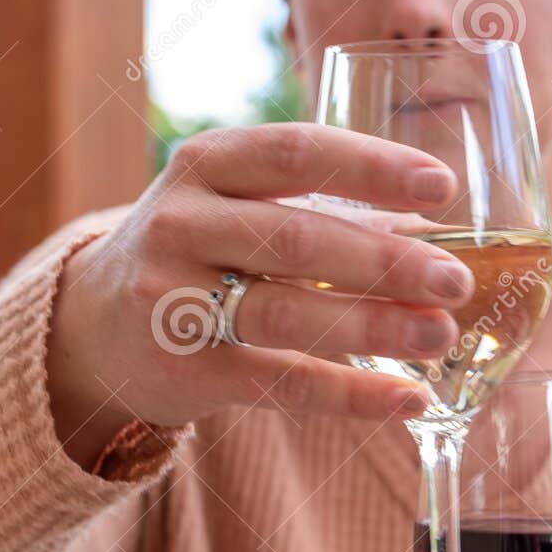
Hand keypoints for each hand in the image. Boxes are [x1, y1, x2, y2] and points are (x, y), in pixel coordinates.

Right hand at [47, 122, 473, 467]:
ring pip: (287, 312)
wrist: (95, 327)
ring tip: (440, 335)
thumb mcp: (239, 210)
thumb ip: (326, 214)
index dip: (371, 168)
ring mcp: (173, 298)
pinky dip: (351, 393)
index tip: (441, 187)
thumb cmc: (199, 254)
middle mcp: (182, 224)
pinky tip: (408, 398)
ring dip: (374, 326)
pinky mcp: (184, 370)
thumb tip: (436, 239)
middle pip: (298, 239)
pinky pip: (280, 383)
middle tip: (456, 281)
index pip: (296, 154)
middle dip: (386, 262)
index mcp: (206, 165)